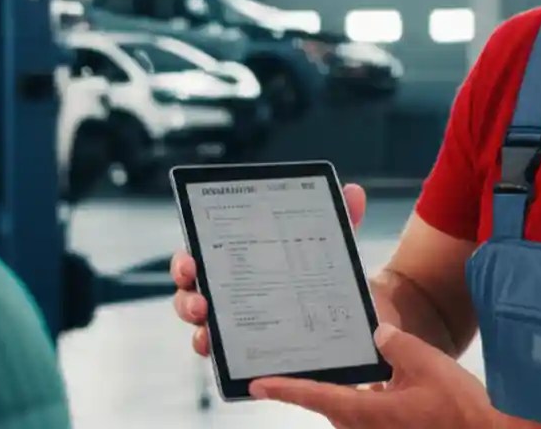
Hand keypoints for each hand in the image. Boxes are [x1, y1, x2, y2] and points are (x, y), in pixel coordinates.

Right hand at [171, 182, 368, 356]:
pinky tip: (215, 349)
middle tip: (200, 299)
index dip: (187, 259)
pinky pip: (214, 349)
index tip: (190, 262)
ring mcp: (228, 319)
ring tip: (206, 328)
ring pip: (197, 320)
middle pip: (190, 288)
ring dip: (196, 324)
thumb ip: (339, 221)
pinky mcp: (237, 346)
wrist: (340, 325)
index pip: (202, 254)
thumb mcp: (330, 249)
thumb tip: (353, 192)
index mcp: (238, 258)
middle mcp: (226, 288)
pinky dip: (209, 348)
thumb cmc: (320, 277)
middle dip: (186, 293)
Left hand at [249, 324, 496, 428]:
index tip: (257, 385)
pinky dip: (371, 404)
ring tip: (355, 369)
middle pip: (334, 408)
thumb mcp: (427, 363)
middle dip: (320, 389)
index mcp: (368, 414)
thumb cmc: (460, 409)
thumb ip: (396, 345)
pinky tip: (387, 385)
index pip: (317, 397)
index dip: (285, 389)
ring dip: (351, 397)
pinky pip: (371, 421)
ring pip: (353, 415)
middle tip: (304, 367)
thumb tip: (376, 334)